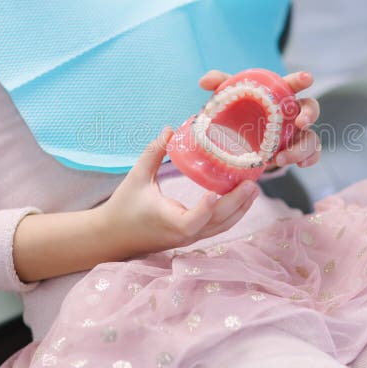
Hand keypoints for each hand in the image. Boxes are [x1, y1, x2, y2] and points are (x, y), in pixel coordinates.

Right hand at [102, 128, 260, 255]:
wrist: (113, 236)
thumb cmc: (123, 206)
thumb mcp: (136, 177)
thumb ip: (153, 153)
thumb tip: (170, 129)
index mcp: (168, 221)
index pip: (191, 221)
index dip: (205, 210)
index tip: (215, 194)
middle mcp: (182, 234)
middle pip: (216, 223)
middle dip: (237, 204)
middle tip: (252, 183)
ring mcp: (189, 238)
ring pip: (221, 228)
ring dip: (240, 210)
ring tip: (254, 189)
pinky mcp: (191, 237)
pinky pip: (216, 227)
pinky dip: (231, 214)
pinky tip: (241, 199)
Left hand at [199, 69, 320, 167]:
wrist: (244, 141)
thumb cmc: (241, 112)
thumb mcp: (230, 98)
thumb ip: (219, 86)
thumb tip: (204, 81)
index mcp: (279, 96)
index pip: (292, 84)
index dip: (301, 80)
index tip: (307, 78)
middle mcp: (292, 113)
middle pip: (311, 107)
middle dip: (309, 114)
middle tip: (300, 123)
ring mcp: (297, 133)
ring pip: (311, 136)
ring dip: (301, 148)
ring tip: (280, 158)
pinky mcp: (297, 150)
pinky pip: (312, 154)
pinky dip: (309, 159)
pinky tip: (299, 166)